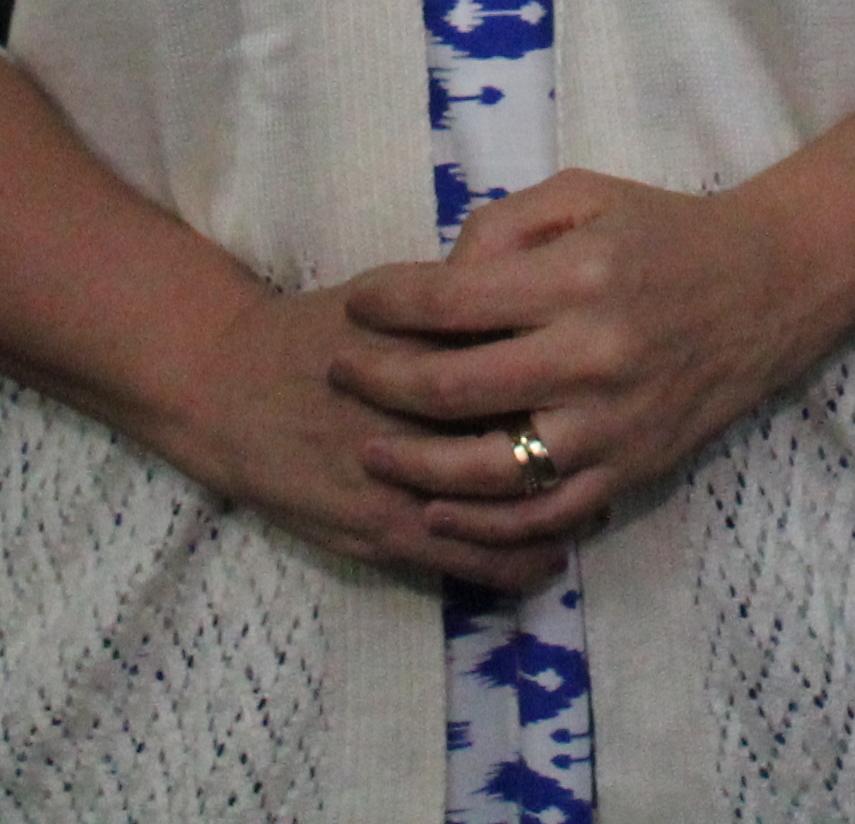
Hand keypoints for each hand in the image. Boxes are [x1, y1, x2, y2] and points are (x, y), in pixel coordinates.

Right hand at [153, 280, 576, 595]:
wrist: (228, 391)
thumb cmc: (315, 334)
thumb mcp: (388, 295)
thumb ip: (457, 305)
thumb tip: (537, 304)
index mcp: (425, 345)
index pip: (525, 357)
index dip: (578, 364)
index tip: (618, 363)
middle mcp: (422, 413)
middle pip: (531, 429)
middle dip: (586, 434)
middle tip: (627, 432)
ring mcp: (407, 479)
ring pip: (515, 505)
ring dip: (568, 506)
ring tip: (601, 496)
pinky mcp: (388, 532)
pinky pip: (476, 560)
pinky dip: (525, 560)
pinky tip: (553, 553)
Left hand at [326, 173, 841, 559]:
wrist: (767, 287)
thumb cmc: (662, 232)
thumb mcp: (584, 196)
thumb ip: (501, 227)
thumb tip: (436, 283)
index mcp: (575, 279)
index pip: (449, 302)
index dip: (386, 305)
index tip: (357, 305)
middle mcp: (591, 357)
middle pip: (452, 390)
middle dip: (378, 382)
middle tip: (340, 372)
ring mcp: (611, 424)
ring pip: (489, 470)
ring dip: (414, 466)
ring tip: (368, 449)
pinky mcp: (630, 470)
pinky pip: (545, 514)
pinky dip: (483, 522)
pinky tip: (435, 506)